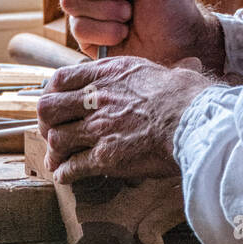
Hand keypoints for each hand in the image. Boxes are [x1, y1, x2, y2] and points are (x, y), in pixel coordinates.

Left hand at [36, 55, 211, 182]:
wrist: (195, 120)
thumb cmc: (188, 96)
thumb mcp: (164, 71)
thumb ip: (152, 74)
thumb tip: (184, 67)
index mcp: (108, 74)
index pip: (60, 79)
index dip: (53, 93)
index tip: (56, 102)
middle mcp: (96, 99)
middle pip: (48, 108)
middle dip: (47, 122)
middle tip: (52, 131)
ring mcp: (98, 128)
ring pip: (57, 139)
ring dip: (56, 151)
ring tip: (58, 158)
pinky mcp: (105, 157)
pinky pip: (73, 167)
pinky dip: (66, 174)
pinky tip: (66, 176)